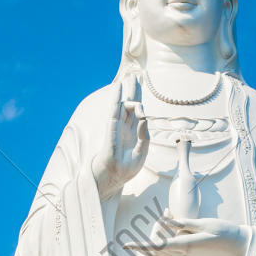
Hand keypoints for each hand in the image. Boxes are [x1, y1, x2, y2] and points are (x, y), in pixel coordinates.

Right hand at [92, 74, 148, 199]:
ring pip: (123, 104)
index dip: (139, 99)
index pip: (137, 112)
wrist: (111, 180)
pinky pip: (114, 111)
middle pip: (130, 105)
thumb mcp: (141, 155)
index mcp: (133, 133)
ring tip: (131, 75)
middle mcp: (125, 127)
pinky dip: (116, 99)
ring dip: (127, 90)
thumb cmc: (125, 170)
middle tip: (136, 74)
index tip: (141, 85)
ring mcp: (117, 128)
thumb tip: (144, 119)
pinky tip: (118, 87)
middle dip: (133, 90)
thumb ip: (144, 137)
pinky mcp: (111, 130)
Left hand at [127, 212, 248, 255]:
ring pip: (161, 251)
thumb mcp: (203, 223)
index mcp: (186, 245)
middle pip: (156, 248)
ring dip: (158, 236)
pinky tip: (171, 227)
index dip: (140, 245)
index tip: (126, 245)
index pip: (157, 246)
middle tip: (165, 213)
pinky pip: (170, 254)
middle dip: (152, 232)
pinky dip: (165, 242)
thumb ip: (183, 224)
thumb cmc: (225, 233)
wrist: (240, 249)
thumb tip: (165, 221)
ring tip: (168, 215)